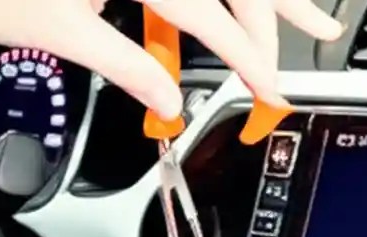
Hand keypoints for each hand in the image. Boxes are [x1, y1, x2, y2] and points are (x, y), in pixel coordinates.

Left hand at [0, 0, 343, 117]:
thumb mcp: (61, 32)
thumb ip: (127, 66)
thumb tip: (168, 96)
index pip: (211, 10)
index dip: (249, 53)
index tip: (271, 87)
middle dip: (272, 14)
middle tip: (305, 46)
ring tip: (301, 17)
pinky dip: (209, 2)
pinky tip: (227, 19)